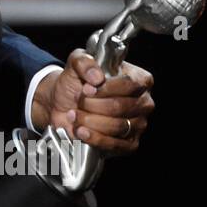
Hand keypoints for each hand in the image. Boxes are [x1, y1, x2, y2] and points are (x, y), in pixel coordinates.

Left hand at [31, 48, 155, 156]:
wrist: (63, 103)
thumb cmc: (76, 82)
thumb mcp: (76, 63)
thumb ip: (84, 62)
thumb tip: (96, 77)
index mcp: (139, 79)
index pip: (129, 84)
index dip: (105, 88)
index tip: (86, 88)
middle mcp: (143, 102)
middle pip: (121, 106)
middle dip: (93, 105)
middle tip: (78, 101)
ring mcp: (138, 124)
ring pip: (117, 126)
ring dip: (90, 121)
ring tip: (74, 115)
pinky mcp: (129, 143)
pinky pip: (115, 145)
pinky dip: (94, 138)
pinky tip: (81, 131)